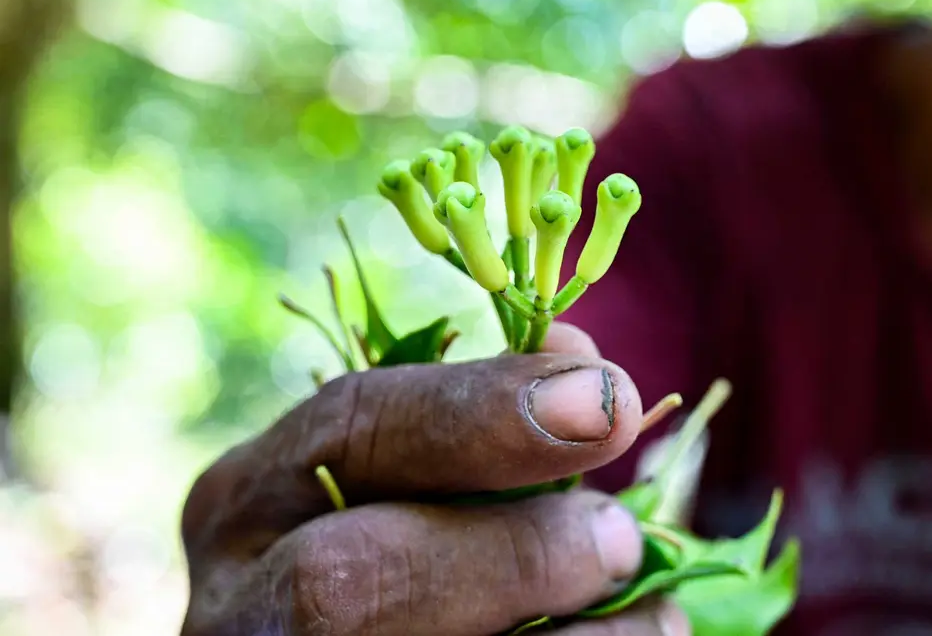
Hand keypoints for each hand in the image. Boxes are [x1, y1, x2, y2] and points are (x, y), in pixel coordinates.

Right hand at [178, 323, 689, 634]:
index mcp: (250, 499)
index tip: (610, 396)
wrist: (340, 632)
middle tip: (619, 538)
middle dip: (509, 554)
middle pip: (344, 580)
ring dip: (558, 634)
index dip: (484, 411)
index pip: (352, 427)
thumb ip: (474, 429)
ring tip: (651, 609)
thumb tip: (586, 365)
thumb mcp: (398, 481)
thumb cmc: (385, 550)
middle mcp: (239, 599)